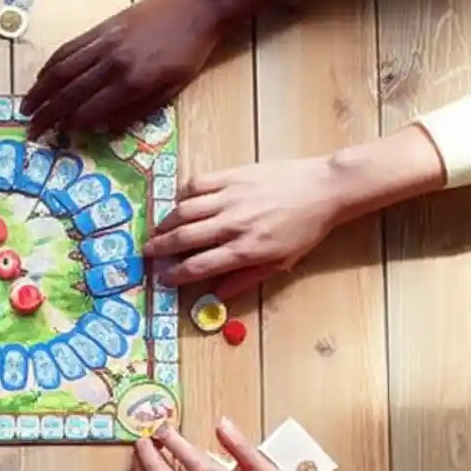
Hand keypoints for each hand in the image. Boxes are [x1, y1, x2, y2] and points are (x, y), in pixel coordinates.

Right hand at [20, 0, 221, 137]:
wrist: (195, 8)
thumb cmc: (188, 54)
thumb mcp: (171, 91)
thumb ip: (137, 111)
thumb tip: (105, 130)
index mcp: (132, 84)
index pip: (91, 112)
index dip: (72, 127)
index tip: (58, 137)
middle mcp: (112, 65)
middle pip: (70, 94)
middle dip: (47, 115)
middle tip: (31, 131)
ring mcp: (103, 44)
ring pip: (62, 70)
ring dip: (40, 91)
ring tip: (26, 107)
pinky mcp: (100, 28)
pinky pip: (69, 48)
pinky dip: (51, 65)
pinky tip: (41, 77)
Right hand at [144, 157, 341, 298]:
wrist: (324, 189)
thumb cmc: (305, 229)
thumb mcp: (281, 262)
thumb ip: (246, 278)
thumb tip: (218, 295)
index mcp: (246, 249)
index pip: (199, 266)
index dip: (176, 274)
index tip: (163, 278)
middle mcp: (233, 224)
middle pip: (184, 238)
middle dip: (160, 248)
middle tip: (147, 253)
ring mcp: (230, 197)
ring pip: (185, 210)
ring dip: (166, 222)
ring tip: (158, 229)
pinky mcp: (232, 175)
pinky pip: (197, 184)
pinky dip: (182, 194)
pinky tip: (179, 202)